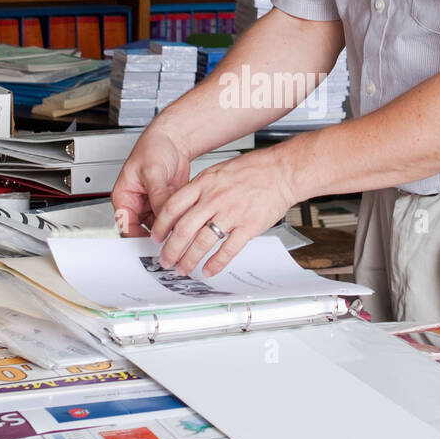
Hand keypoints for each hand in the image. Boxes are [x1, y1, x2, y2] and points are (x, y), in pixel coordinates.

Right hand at [111, 127, 191, 236]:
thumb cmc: (153, 147)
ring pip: (159, 227)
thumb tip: (164, 218)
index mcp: (124, 197)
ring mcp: (153, 205)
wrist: (172, 139)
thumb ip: (158, 196)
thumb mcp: (153, 172)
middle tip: (169, 242)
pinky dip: (179, 222)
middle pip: (143, 230)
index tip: (152, 244)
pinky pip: (172, 220)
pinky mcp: (167, 205)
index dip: (138, 238)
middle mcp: (137, 204)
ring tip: (180, 231)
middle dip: (156, 236)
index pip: (126, 227)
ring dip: (169, 230)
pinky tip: (186, 222)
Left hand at [148, 148, 296, 275]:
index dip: (161, 225)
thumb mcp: (219, 171)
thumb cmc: (255, 169)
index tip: (156, 237)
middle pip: (183, 229)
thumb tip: (183, 205)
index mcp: (205, 183)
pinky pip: (228, 249)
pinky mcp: (248, 226)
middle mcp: (215, 198)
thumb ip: (201, 188)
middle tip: (165, 260)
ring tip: (183, 268)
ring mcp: (231, 213)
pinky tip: (209, 270)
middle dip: (171, 249)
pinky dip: (216, 263)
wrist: (283, 171)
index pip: (173, 207)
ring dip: (189, 259)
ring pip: (202, 242)